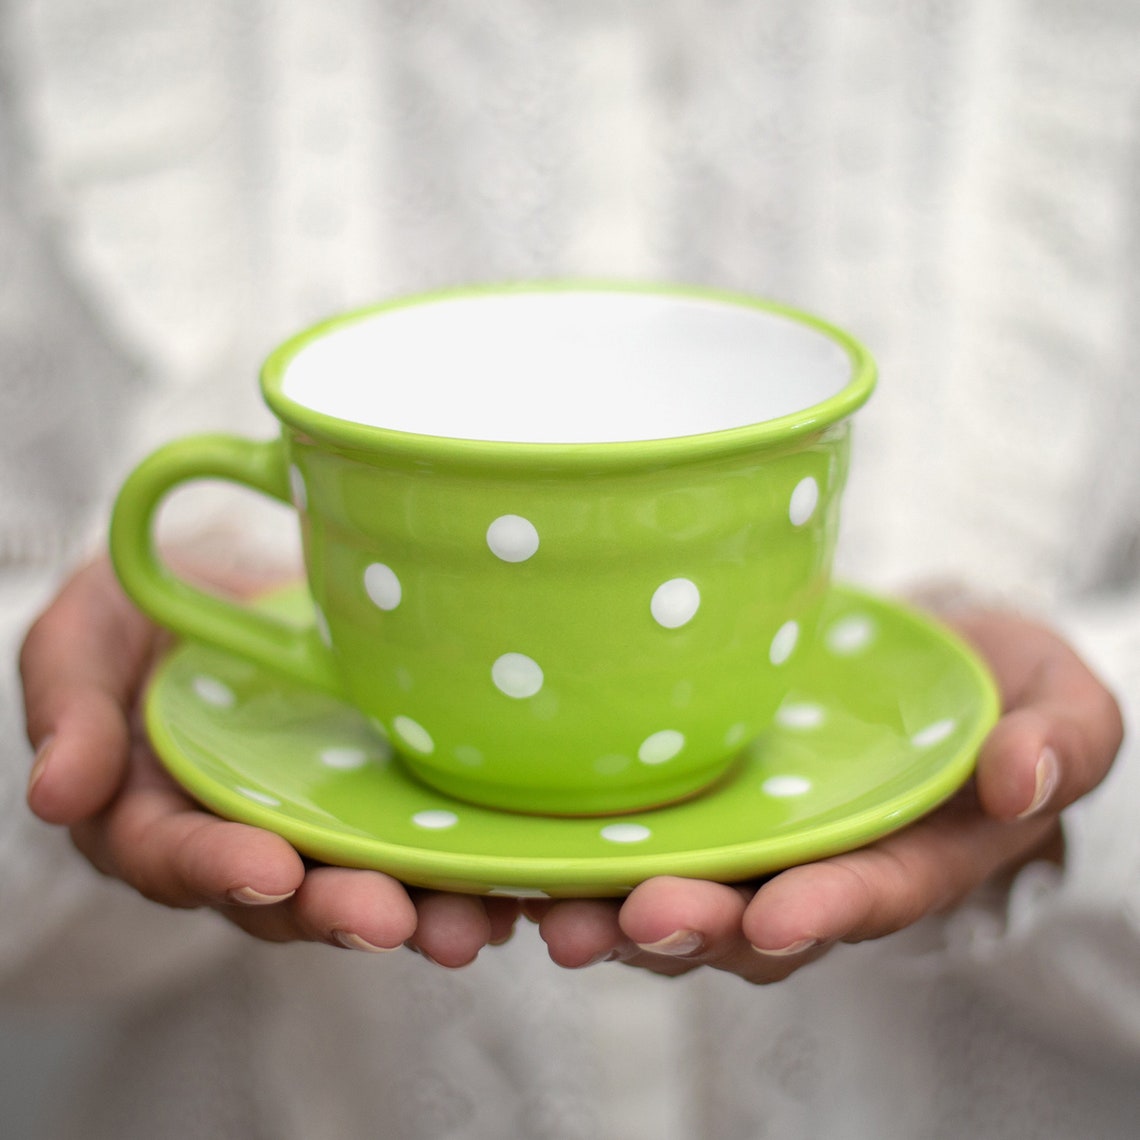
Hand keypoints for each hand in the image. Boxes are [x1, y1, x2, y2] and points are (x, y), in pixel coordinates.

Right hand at [21, 556, 517, 965]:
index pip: (176, 856)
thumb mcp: (84, 642)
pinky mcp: (381, 795)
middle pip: (287, 895)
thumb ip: (71, 713)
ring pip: (367, 880)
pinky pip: (424, 839)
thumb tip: (52, 792)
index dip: (219, 868)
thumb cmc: (141, 614)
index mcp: (155, 815)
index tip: (269, 868)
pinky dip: (468, 861)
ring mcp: (318, 821)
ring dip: (421, 908)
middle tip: (392, 920)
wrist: (225, 584)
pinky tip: (514, 874)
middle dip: (340, 909)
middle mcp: (241, 835)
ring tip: (473, 922)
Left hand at [529, 601, 1123, 980]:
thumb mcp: (1054, 696)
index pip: (871, 893)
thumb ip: (1061, 740)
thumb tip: (1022, 778)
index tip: (776, 915)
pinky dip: (581, 859)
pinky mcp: (692, 806)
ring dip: (614, 913)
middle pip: (752, 919)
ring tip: (555, 913)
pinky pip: (635, 844)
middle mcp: (816, 867)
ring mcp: (747, 843)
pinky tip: (525, 860)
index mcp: (910, 855)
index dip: (827, 909)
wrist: (912, 657)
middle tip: (632, 919)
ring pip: (680, 898)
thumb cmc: (989, 681)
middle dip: (694, 926)